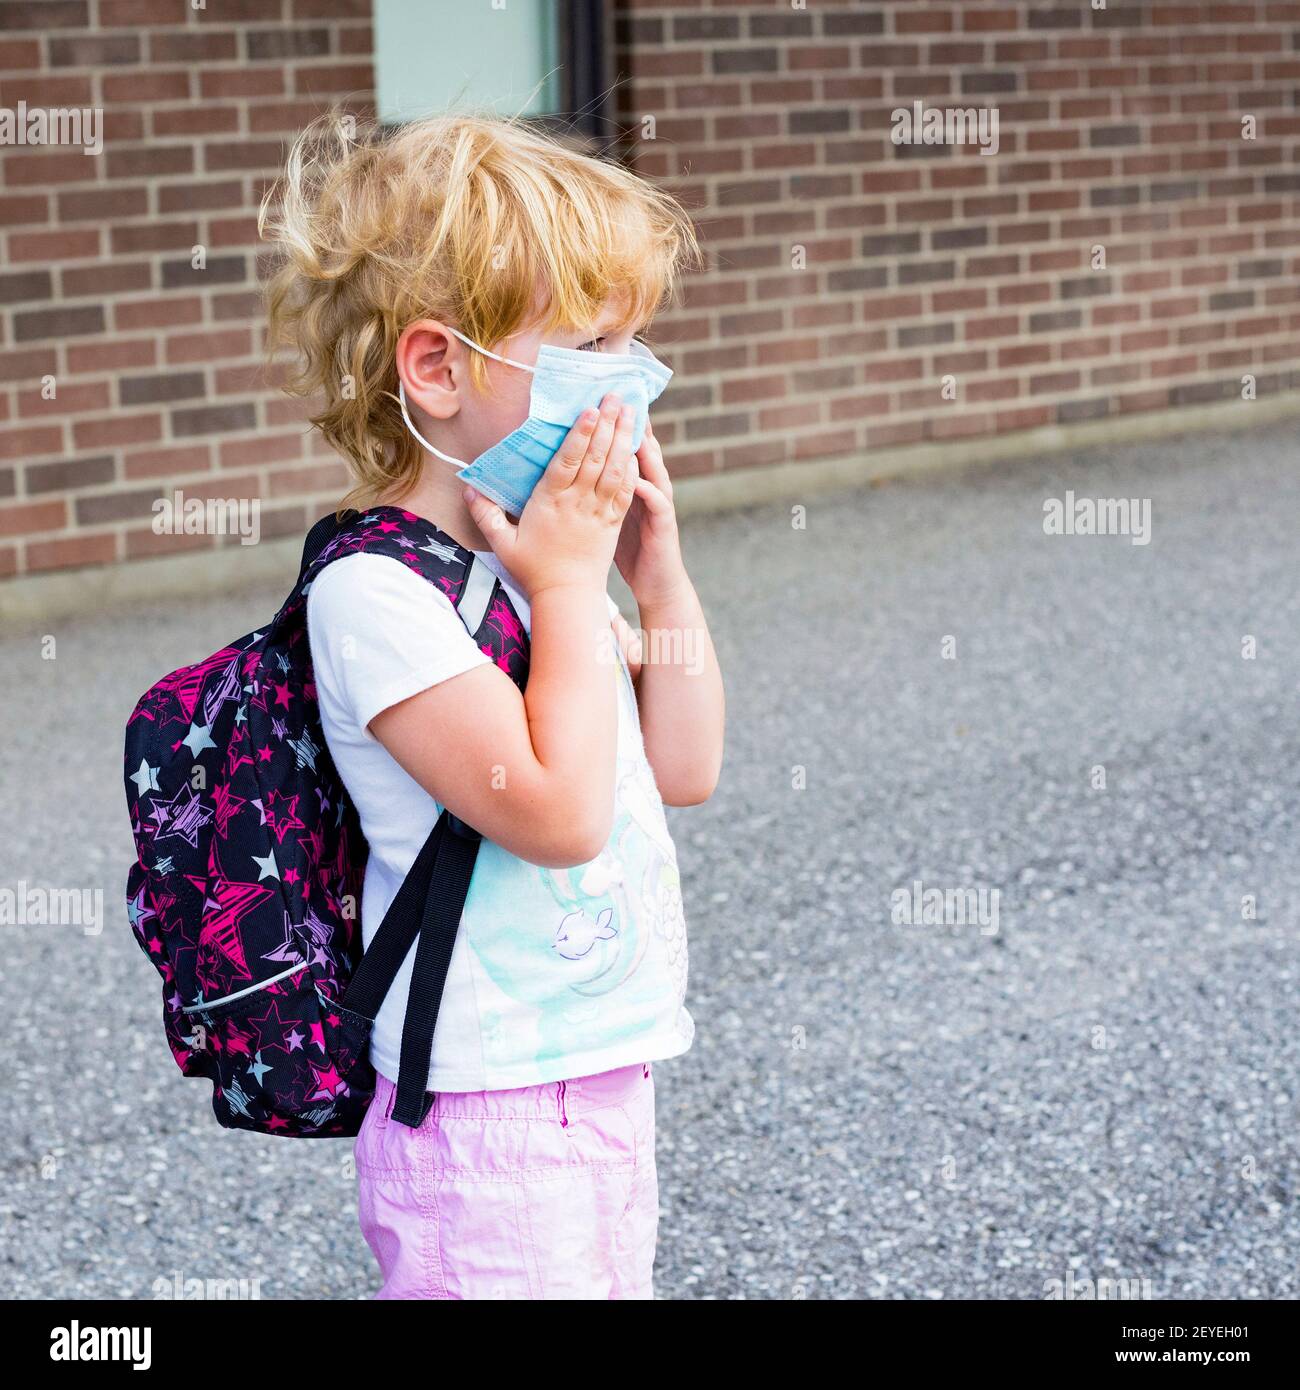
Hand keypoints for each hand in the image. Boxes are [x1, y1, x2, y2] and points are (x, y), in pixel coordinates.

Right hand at [463, 392, 637, 597]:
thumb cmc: (534, 570)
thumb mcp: (503, 545)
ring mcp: (599, 512)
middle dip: (607, 425)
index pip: (568, 462)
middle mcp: (578, 503)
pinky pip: (625, 491)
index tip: (590, 411)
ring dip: (623, 439)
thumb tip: (467, 490)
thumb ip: (486, 515)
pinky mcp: (613, 522)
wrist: (568, 597)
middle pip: (596, 458)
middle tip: (616, 397)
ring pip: (614, 470)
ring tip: (630, 412)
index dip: (580, 435)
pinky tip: (636, 449)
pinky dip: (632, 468)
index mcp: (551, 503)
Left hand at [614, 417, 688, 608]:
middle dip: (630, 426)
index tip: (600, 403)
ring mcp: (658, 505)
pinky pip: (657, 502)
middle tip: (619, 400)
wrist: (655, 584)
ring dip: (645, 450)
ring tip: (633, 429)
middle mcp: (648, 489)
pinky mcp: (663, 525)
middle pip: (640, 451)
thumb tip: (571, 473)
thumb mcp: (611, 516)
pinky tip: (637, 478)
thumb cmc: (629, 551)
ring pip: (653, 469)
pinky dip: (648, 489)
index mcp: (632, 486)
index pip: (623, 450)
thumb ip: (598, 492)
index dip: (614, 427)